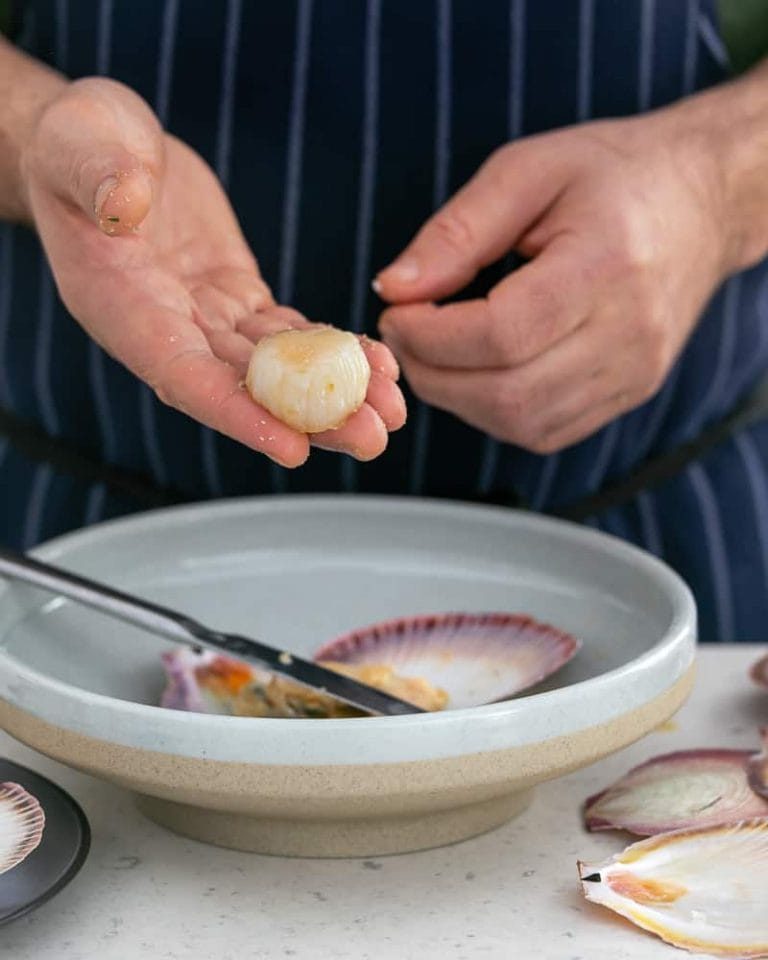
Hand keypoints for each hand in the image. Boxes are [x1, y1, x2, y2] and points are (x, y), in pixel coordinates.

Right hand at [21, 78, 404, 466]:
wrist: (108, 146)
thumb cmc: (78, 143)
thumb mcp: (79, 144)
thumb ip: (97, 176)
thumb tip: (123, 201)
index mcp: (123, 308)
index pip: (183, 377)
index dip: (237, 414)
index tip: (292, 446)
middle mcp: (170, 329)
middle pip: (244, 389)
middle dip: (310, 417)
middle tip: (373, 438)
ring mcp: (208, 318)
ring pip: (278, 369)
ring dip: (335, 392)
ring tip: (393, 409)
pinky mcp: (239, 299)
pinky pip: (290, 333)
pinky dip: (332, 348)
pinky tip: (378, 364)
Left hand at [375, 106, 737, 453]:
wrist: (701, 204)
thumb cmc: (614, 176)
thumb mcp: (528, 170)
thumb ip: (456, 232)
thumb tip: (394, 288)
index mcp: (608, 264)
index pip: (502, 333)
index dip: (431, 336)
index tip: (397, 312)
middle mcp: (629, 333)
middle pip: (508, 393)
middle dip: (434, 375)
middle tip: (406, 337)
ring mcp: (635, 373)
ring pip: (523, 423)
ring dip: (459, 399)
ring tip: (437, 353)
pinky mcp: (630, 393)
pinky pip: (546, 431)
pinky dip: (495, 413)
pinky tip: (479, 373)